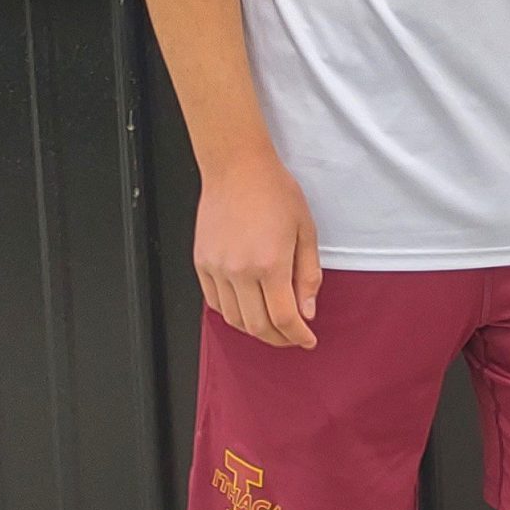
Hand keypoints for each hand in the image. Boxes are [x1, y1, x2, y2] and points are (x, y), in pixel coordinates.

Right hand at [194, 153, 321, 347]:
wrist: (236, 169)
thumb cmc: (276, 192)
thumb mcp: (306, 230)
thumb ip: (308, 274)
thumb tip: (308, 311)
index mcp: (270, 264)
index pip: (284, 317)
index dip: (298, 336)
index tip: (308, 341)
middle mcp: (239, 271)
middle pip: (258, 325)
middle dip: (279, 338)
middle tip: (293, 337)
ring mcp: (216, 269)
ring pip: (234, 319)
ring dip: (255, 330)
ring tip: (273, 326)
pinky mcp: (201, 264)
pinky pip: (215, 303)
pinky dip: (232, 315)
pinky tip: (248, 311)